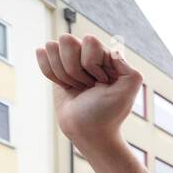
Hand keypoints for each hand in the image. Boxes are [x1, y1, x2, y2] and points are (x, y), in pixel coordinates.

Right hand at [36, 34, 142, 151]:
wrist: (87, 132)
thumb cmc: (107, 114)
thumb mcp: (126, 94)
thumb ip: (131, 72)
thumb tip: (114, 52)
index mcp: (108, 56)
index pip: (89, 41)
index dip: (91, 65)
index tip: (101, 83)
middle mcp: (89, 53)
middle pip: (67, 40)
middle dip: (74, 69)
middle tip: (87, 86)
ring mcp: (71, 58)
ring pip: (52, 46)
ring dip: (63, 72)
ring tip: (77, 87)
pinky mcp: (55, 66)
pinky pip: (41, 54)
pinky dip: (50, 73)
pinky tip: (64, 86)